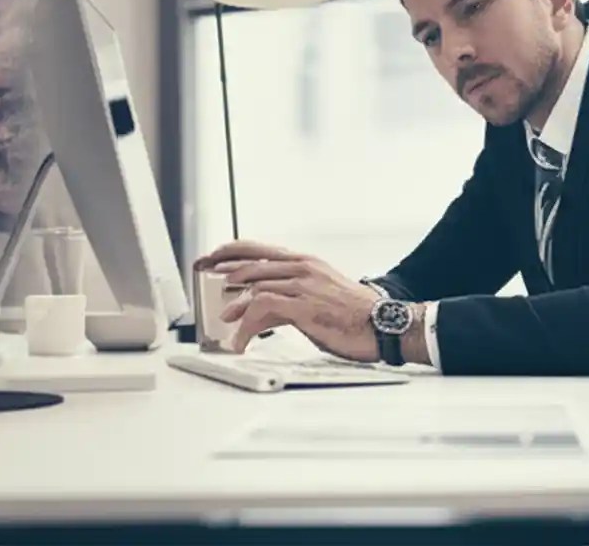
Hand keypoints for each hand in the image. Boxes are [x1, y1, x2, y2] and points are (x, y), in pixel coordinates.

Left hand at [194, 240, 382, 360]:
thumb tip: (259, 310)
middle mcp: (302, 268)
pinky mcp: (304, 306)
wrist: (384, 325)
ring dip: (235, 305)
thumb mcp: (317, 296)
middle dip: (222, 269)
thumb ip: (287, 297)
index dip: (232, 250)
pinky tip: (241, 339)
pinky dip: (247, 324)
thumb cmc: (353, 314)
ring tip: (226, 319)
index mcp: (305, 262)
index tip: (212, 256)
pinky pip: (264, 309)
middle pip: (251, 262)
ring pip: (255, 286)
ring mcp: (302, 285)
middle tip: (204, 276)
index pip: (260, 249)